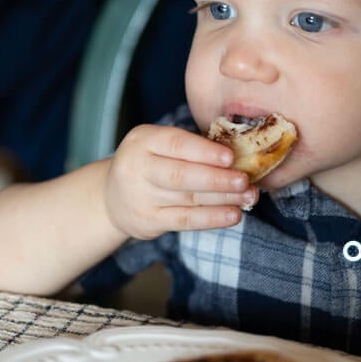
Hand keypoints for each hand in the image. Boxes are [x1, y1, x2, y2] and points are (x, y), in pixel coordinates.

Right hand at [103, 124, 254, 240]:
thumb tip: (238, 155)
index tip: (231, 157)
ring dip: (223, 198)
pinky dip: (212, 218)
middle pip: (181, 175)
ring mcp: (141, 196)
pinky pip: (185, 220)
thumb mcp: (157, 145)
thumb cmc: (148, 164)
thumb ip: (188, 147)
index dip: (205, 151)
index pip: (176, 143)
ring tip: (248, 197)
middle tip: (245, 180)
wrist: (112, 198)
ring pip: (188, 198)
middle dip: (217, 178)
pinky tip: (233, 215)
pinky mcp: (148, 220)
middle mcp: (136, 167)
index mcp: (142, 140)